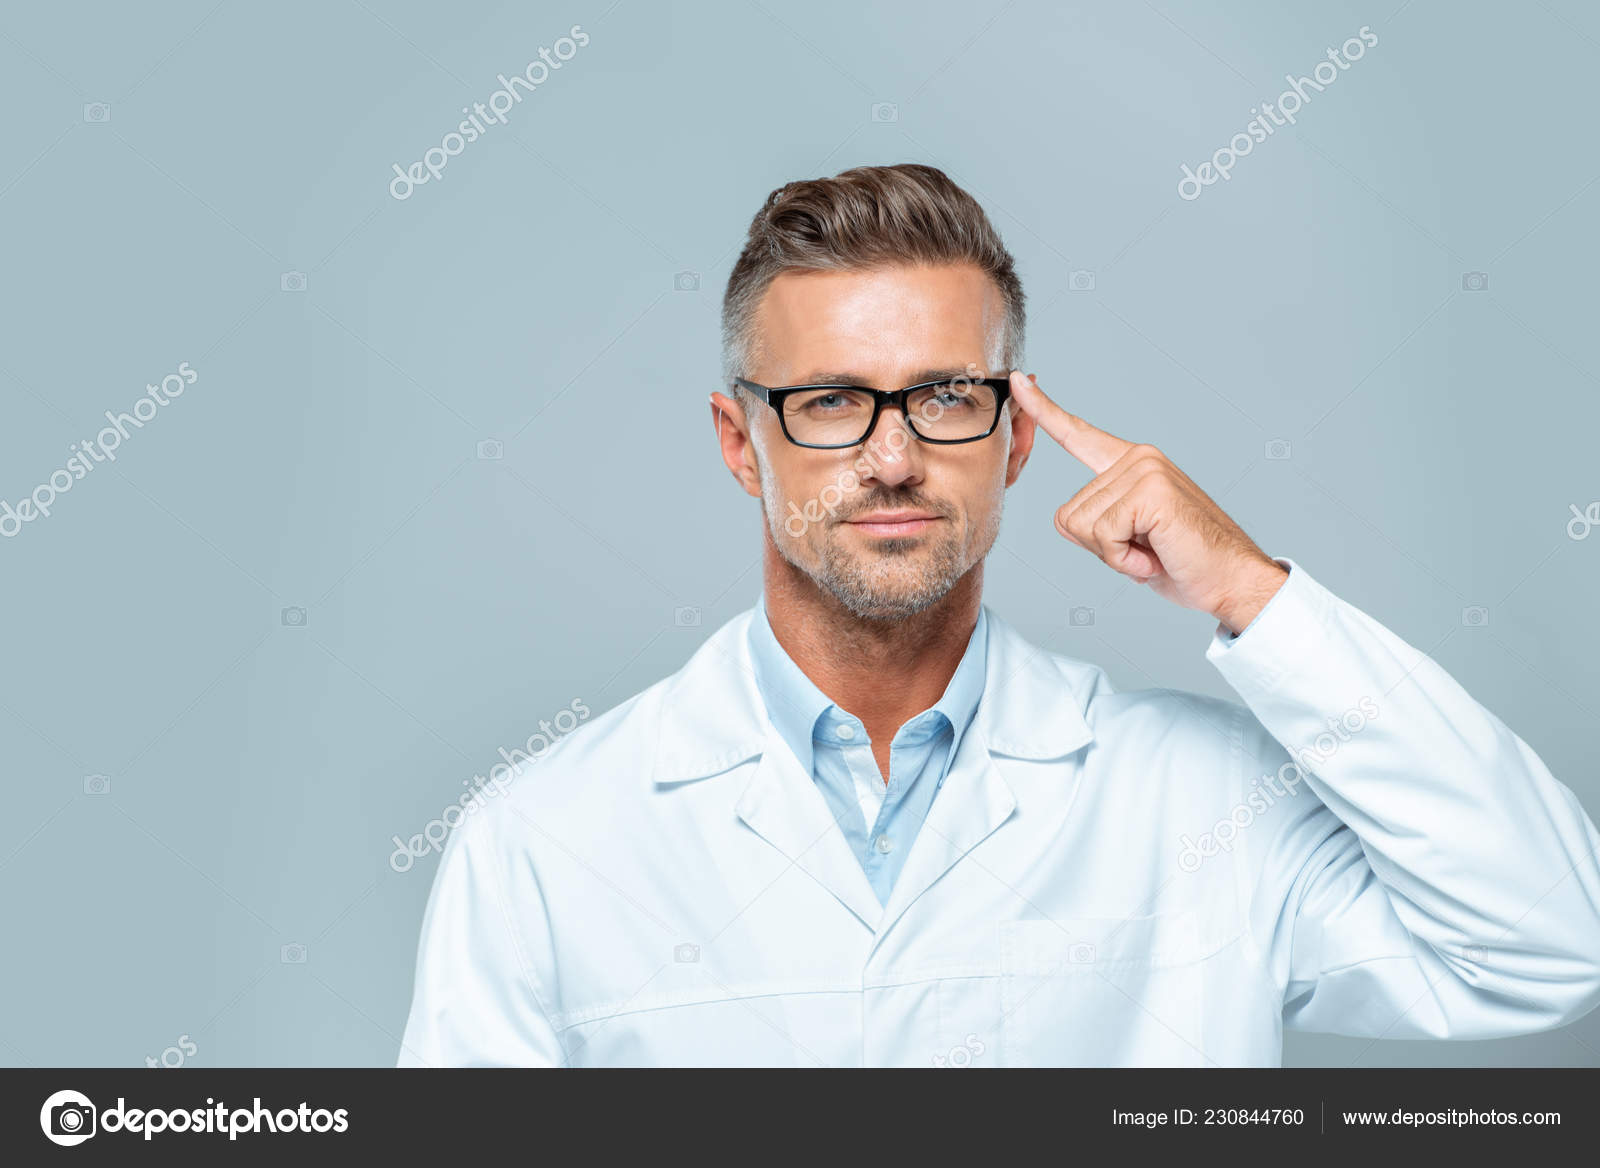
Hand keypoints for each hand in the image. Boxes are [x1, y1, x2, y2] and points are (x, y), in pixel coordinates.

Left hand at [1009, 370, 1287, 634]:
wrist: (1232, 580)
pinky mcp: (1150, 491)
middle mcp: (1138, 459)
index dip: (1044, 411)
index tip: (1018, 381)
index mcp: (1131, 464)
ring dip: (1114, 554)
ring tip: (1154, 551)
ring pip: (1083, 527)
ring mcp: (1145, 471)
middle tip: (1145, 550)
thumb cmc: (1184, 561)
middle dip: (1101, 547)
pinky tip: (1154, 556)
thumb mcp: (1127, 538)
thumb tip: (1066, 519)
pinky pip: (1103, 536)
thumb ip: (1096, 521)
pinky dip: (1124, 559)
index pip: (1078, 435)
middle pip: (1069, 514)